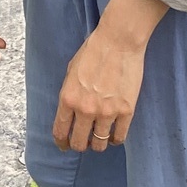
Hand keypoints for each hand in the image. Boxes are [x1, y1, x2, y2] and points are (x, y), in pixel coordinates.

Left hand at [52, 0, 167, 151]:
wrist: (118, 41)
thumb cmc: (93, 51)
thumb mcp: (71, 72)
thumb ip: (70, 95)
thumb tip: (70, 114)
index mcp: (68, 98)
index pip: (60, 131)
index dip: (62, 142)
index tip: (64, 145)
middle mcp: (85, 109)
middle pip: (79, 143)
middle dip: (79, 145)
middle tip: (83, 142)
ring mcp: (107, 112)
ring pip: (99, 144)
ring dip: (98, 143)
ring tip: (99, 137)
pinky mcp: (126, 111)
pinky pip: (119, 137)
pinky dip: (115, 139)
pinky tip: (113, 134)